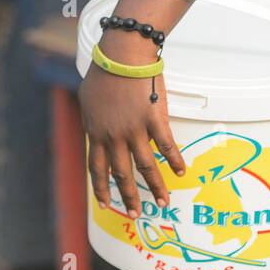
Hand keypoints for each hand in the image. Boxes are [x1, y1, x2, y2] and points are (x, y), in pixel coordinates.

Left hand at [79, 43, 184, 216]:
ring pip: (146, 167)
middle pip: (122, 174)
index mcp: (96, 133)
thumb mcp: (87, 100)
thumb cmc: (105, 72)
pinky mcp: (154, 119)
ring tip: (163, 201)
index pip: (96, 169)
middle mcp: (114, 137)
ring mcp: (135, 129)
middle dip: (129, 197)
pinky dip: (175, 160)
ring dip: (156, 187)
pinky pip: (167, 146)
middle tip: (136, 214)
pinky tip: (181, 171)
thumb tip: (94, 127)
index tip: (105, 204)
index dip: (101, 188)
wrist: (122, 56)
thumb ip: (92, 118)